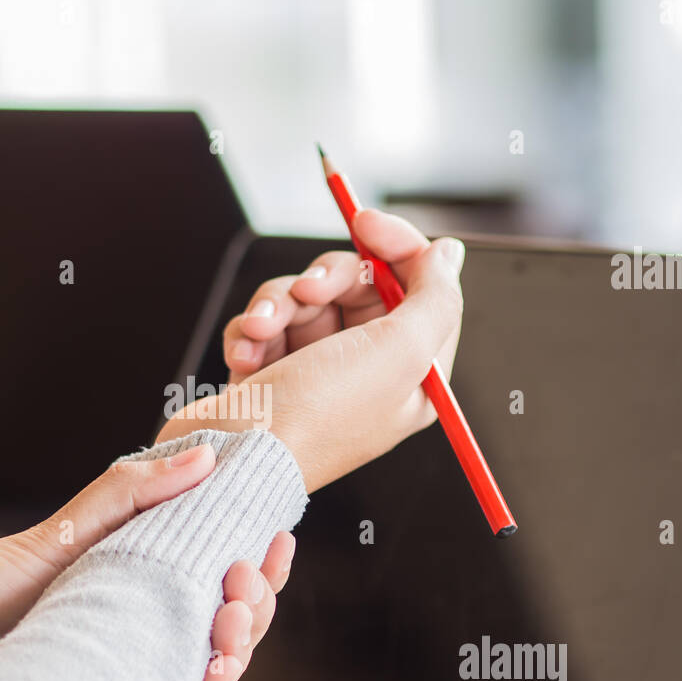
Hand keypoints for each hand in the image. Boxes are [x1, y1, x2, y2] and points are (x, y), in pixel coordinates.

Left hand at [0, 445, 290, 680]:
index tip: (273, 536)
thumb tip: (203, 455)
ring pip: (209, 672)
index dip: (253, 561)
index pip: (210, 576)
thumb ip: (127, 496)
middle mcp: (130, 635)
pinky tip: (216, 668)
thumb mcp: (51, 535)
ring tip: (234, 614)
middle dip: (254, 599)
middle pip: (222, 624)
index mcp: (124, 587)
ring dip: (240, 644)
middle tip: (247, 574)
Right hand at [157, 209, 464, 491]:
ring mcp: (315, 372)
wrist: (233, 457)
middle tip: (306, 294)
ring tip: (263, 332)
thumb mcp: (399, 353)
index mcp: (412, 377)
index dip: (397, 248)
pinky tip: (246, 357)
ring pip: (304, 297)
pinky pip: (266, 321)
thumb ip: (436, 297)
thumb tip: (448, 253)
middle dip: (325, 281)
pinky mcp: (271, 371)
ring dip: (278, 305)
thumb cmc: (317, 416)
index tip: (366, 223)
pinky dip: (251, 331)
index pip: (420, 289)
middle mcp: (367, 373)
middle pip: (359, 286)